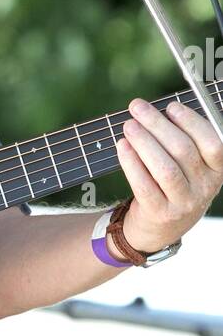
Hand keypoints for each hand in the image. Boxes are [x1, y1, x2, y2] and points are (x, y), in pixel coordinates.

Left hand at [113, 97, 222, 254]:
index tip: (170, 106)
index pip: (213, 144)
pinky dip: (131, 163)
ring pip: (164, 168)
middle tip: (138, 108)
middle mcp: (204, 189)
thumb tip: (159, 110)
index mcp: (217, 172)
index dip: (192, 122)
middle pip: (183, 151)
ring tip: (129, 125)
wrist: (160, 229)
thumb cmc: (175, 186)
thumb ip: (184, 141)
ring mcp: (183, 204)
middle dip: (158, 125)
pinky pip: (144, 185)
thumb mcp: (192, 168)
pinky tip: (122, 146)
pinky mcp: (159, 213)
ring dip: (144, 142)